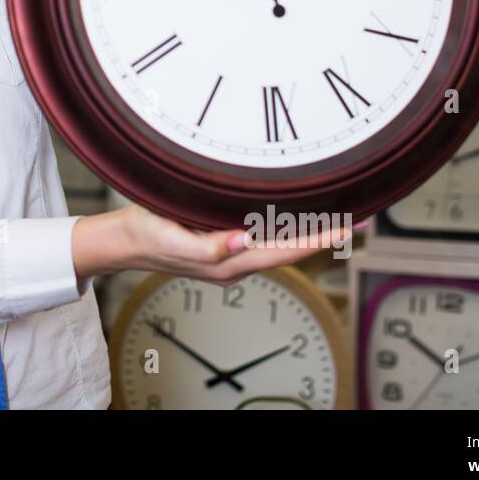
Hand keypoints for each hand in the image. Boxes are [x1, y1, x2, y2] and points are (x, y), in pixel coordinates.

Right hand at [74, 203, 355, 287]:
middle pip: (290, 249)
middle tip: (358, 219)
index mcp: (228, 261)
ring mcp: (228, 253)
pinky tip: (293, 219)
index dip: (318, 239)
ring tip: (337, 218)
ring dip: (309, 232)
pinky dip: (286, 228)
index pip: (285, 250)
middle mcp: (234, 260)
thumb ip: (207, 247)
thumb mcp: (171, 238)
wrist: (120, 240)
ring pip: (279, 243)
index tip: (347, 227)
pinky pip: (263, 237)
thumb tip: (243, 242)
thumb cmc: (143, 236)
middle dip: (325, 235)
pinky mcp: (219, 241)